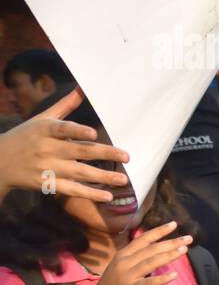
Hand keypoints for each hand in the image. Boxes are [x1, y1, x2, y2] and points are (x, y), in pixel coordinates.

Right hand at [0, 89, 129, 201]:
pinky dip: (89, 194)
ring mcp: (47, 168)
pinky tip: (107, 196)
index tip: (93, 134)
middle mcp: (47, 149)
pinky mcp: (47, 184)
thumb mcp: (41, 119)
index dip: (77, 131)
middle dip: (104, 154)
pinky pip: (72, 189)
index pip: (62, 129)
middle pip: (78, 152)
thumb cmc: (26, 136)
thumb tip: (82, 88)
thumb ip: (64, 106)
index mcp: (45, 130)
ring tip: (124, 179)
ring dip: (103, 177)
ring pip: (79, 173)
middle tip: (126, 156)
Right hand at [80, 222, 192, 284]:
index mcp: (122, 254)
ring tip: (184, 250)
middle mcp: (123, 262)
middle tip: (188, 238)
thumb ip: (137, 260)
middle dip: (170, 242)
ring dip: (169, 255)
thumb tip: (158, 252)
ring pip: (151, 262)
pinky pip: (148, 283)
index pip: (143, 239)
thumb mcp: (121, 268)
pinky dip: (161, 278)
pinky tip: (174, 275)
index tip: (174, 224)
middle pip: (150, 249)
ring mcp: (125, 275)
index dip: (159, 231)